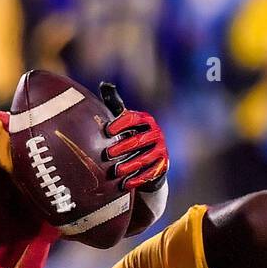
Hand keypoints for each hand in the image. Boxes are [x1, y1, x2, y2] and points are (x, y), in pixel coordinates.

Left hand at [98, 83, 169, 220]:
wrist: (148, 161)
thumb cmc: (130, 137)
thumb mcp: (124, 122)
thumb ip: (115, 105)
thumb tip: (104, 84)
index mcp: (145, 120)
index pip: (133, 119)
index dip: (121, 124)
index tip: (107, 132)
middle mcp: (156, 133)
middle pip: (139, 140)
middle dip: (123, 147)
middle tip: (107, 154)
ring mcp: (161, 150)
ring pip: (145, 158)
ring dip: (129, 165)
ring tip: (115, 171)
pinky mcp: (162, 166)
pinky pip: (150, 173)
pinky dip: (137, 178)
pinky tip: (125, 183)